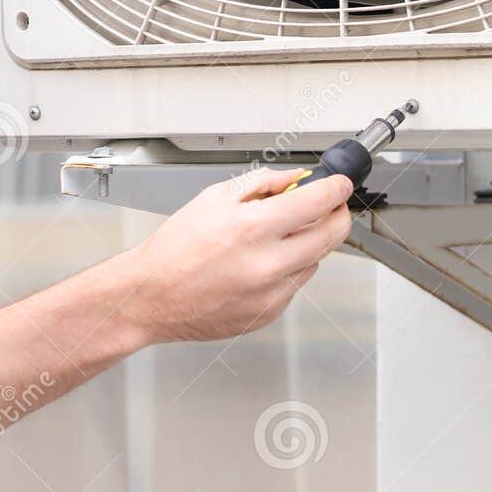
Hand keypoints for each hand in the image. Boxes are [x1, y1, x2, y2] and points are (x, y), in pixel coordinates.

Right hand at [117, 167, 354, 343]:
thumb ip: (262, 184)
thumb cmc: (175, 248)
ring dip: (309, 243)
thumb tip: (296, 179)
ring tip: (277, 237)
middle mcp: (267, 263)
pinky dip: (288, 269)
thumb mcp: (214, 198)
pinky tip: (260, 263)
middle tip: (330, 206)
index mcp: (252, 228)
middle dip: (337, 215)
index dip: (337, 189)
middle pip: (332, 235)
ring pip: (316, 260)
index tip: (339, 185)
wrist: (152, 296)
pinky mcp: (269, 313)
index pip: (318, 202)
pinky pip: (295, 284)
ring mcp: (271, 293)